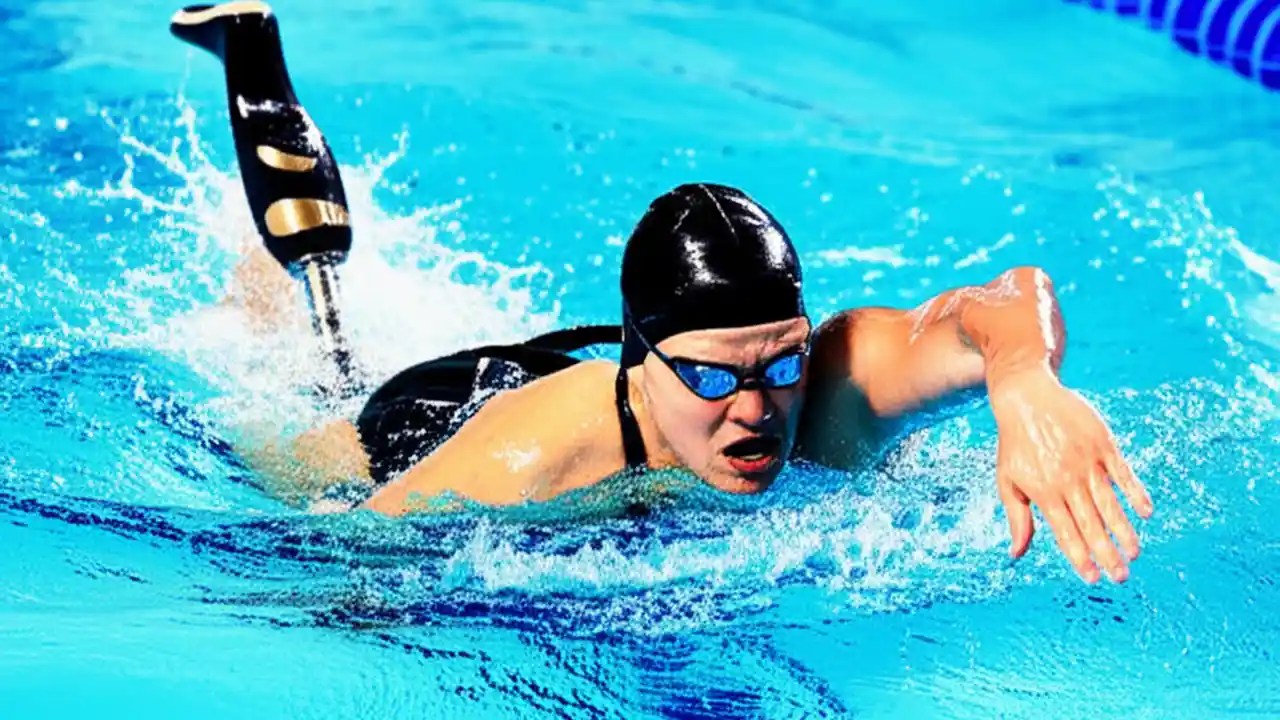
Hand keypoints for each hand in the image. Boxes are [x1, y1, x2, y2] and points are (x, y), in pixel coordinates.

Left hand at [988, 366, 1153, 582]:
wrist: (1026, 396)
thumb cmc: (1015, 443)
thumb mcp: (1008, 480)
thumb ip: (1017, 518)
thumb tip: (1016, 554)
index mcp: (1044, 491)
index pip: (1065, 532)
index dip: (1079, 556)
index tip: (1091, 577)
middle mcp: (1067, 480)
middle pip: (1091, 523)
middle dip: (1106, 553)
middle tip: (1120, 576)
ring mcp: (1087, 461)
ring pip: (1110, 503)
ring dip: (1124, 530)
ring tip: (1135, 553)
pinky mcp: (1103, 444)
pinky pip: (1123, 473)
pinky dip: (1135, 493)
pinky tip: (1146, 513)